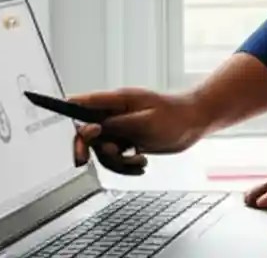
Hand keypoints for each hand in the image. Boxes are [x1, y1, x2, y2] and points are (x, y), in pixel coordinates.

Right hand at [69, 87, 210, 175]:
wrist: (195, 123)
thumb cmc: (175, 117)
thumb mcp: (144, 122)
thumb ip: (116, 125)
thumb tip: (91, 128)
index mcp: (117, 100)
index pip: (84, 103)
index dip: (71, 114)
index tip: (74, 133)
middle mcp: (115, 113)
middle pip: (87, 131)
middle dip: (86, 148)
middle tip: (82, 162)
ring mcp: (121, 127)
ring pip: (102, 149)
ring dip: (115, 161)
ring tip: (138, 160)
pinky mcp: (128, 140)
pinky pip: (116, 157)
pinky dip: (125, 165)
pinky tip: (142, 164)